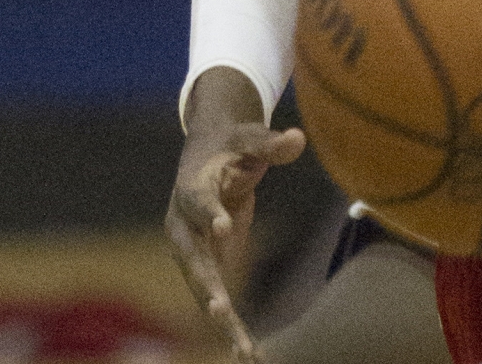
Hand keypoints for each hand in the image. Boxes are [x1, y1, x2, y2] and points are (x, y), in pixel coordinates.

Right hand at [166, 72, 305, 361]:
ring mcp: (192, 252)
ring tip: (244, 350)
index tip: (223, 226)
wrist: (207, 156)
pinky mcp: (207, 268)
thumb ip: (272, 144)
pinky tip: (250, 353)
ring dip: (222, 319)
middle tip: (219, 309)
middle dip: (206, 284)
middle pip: (193, 259)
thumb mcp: (250, 138)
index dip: (209, 213)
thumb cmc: (232, 144)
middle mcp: (184, 226)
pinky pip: (215, 299)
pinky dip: (230, 325)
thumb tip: (298, 138)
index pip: (198, 202)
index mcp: (191, 189)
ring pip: (203, 289)